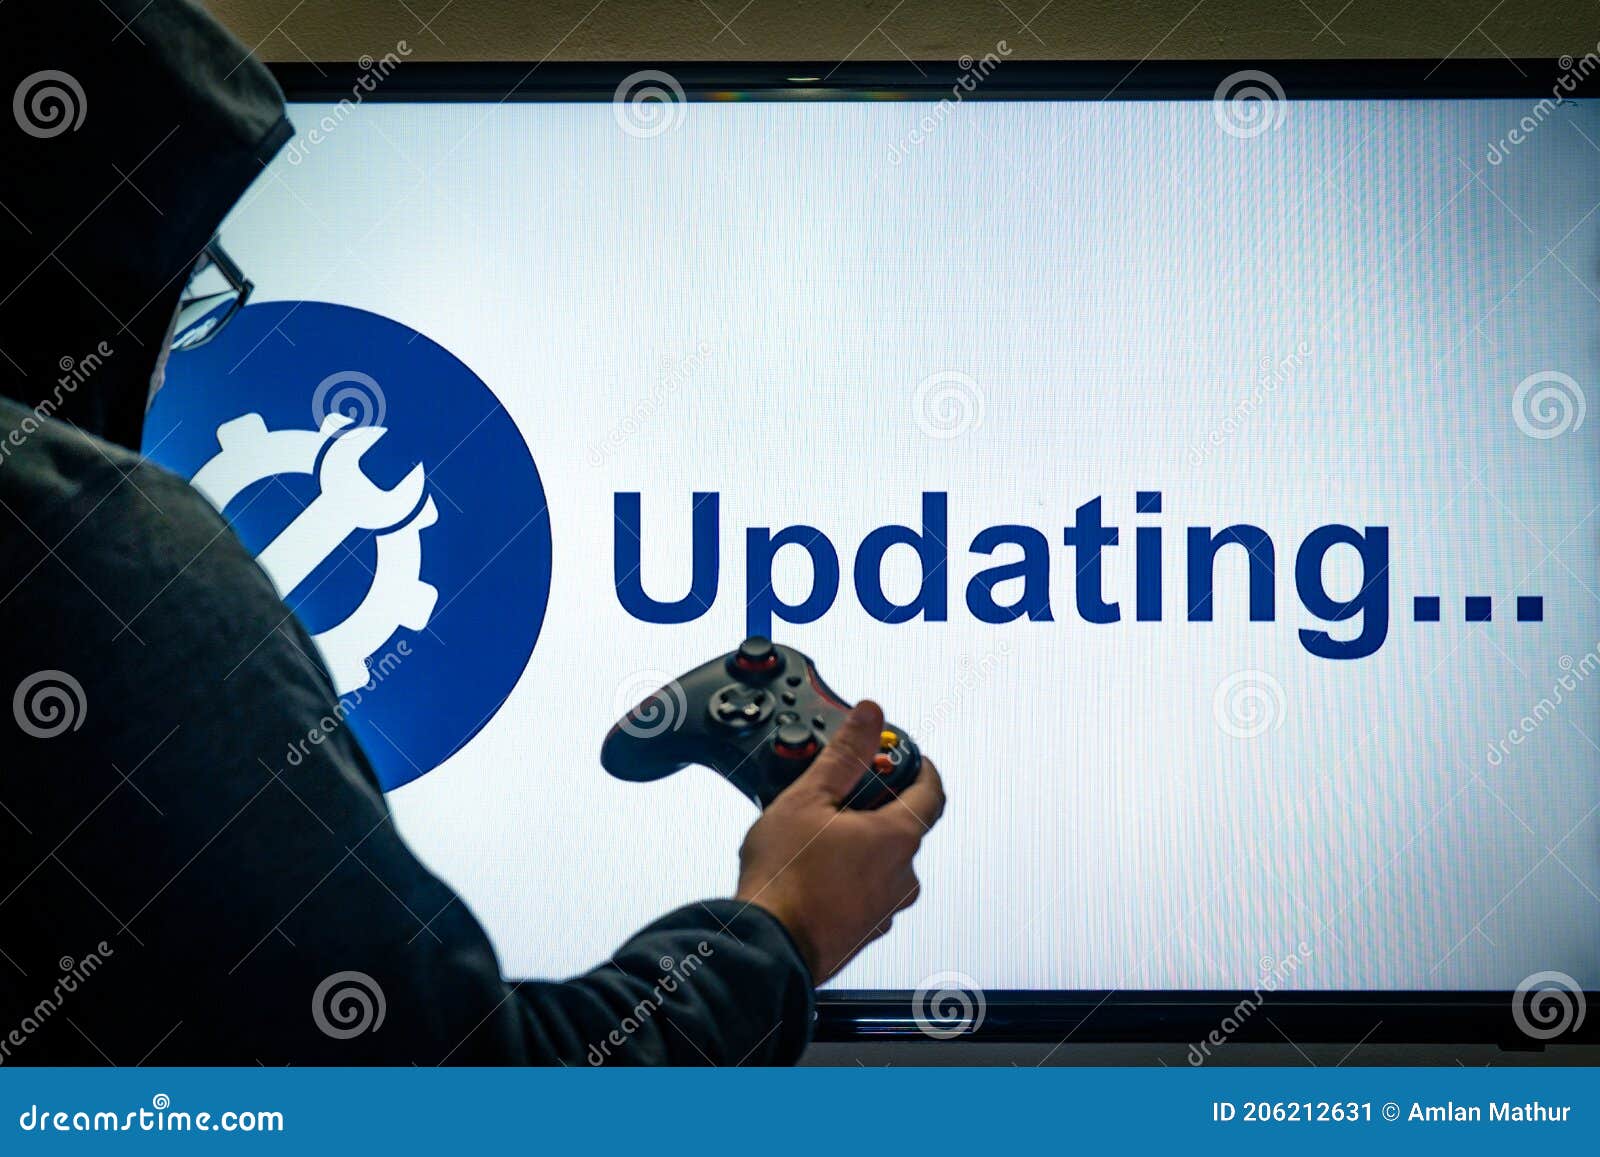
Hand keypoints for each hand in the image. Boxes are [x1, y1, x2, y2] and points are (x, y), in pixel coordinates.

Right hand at [733, 700, 944, 982]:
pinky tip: (812, 872)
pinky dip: (849, 875)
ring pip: (883, 861)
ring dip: (861, 842)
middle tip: (841, 792)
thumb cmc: (784, 879)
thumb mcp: (808, 798)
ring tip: (815, 835)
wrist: (766, 949)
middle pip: (904, 826)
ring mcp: (885, 909)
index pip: (932, 791)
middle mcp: (903, 877)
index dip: (921, 766)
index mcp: (899, 838)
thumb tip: (870, 716)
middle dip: (877, 804)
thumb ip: (844, 753)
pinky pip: (866, 891)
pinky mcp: (865, 932)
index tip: (905, 756)